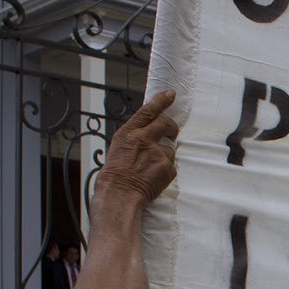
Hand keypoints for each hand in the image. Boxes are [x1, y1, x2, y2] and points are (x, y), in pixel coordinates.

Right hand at [96, 90, 178, 205]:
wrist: (119, 195)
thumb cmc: (115, 175)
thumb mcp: (119, 148)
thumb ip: (134, 138)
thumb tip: (149, 133)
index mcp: (128, 133)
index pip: (148, 111)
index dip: (161, 101)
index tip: (170, 94)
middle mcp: (143, 139)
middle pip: (166, 124)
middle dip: (171, 126)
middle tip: (172, 131)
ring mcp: (157, 153)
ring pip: (169, 149)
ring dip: (164, 157)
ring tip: (150, 169)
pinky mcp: (167, 167)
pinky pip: (171, 166)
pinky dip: (165, 171)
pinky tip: (154, 178)